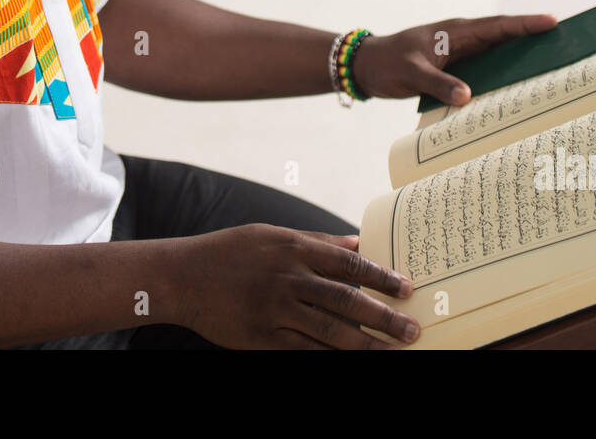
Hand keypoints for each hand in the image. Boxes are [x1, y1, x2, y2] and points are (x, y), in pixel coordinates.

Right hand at [174, 224, 418, 348]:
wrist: (183, 276)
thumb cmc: (231, 251)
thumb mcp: (273, 235)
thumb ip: (317, 241)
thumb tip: (357, 243)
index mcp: (295, 248)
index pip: (350, 264)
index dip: (382, 278)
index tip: (407, 289)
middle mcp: (289, 278)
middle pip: (348, 301)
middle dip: (384, 318)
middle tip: (412, 330)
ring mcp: (276, 310)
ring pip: (331, 331)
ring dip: (366, 344)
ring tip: (393, 351)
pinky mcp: (263, 337)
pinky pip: (305, 350)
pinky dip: (331, 357)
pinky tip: (352, 360)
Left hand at [350, 14, 557, 106]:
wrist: (367, 67)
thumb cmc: (388, 65)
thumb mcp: (411, 75)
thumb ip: (440, 85)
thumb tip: (468, 98)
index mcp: (455, 32)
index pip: (498, 26)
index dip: (525, 24)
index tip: (553, 22)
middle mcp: (462, 39)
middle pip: (505, 37)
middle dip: (534, 38)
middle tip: (567, 43)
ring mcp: (461, 53)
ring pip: (498, 53)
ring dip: (521, 57)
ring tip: (554, 65)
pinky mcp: (456, 68)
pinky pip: (486, 69)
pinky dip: (503, 74)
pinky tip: (519, 89)